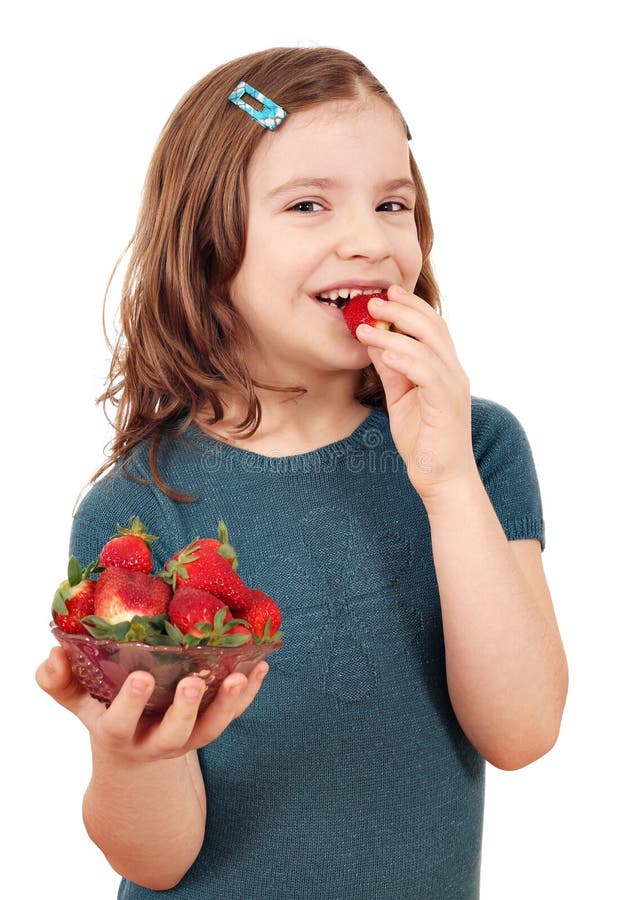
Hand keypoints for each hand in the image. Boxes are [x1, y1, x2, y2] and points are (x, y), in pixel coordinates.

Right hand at [35, 646, 268, 762]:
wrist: (133, 754)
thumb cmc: (104, 713)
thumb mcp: (77, 701)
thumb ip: (59, 681)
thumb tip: (52, 653)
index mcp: (120, 734)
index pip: (121, 724)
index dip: (131, 705)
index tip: (141, 678)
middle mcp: (156, 741)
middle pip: (174, 733)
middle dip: (184, 708)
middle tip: (194, 681)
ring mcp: (187, 737)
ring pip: (211, 728)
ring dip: (228, 703)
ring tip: (241, 675)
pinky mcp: (209, 727)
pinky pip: (233, 713)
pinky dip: (249, 692)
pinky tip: (260, 665)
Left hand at [356, 284, 477, 502]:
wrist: (441, 478)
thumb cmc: (423, 441)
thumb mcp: (401, 398)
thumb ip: (392, 370)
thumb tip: (374, 341)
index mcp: (445, 368)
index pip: (432, 325)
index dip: (410, 305)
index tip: (384, 292)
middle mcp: (454, 372)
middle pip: (433, 327)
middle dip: (402, 309)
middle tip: (372, 299)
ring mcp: (453, 388)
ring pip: (427, 347)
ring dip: (394, 332)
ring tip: (366, 325)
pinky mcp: (446, 405)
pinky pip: (427, 374)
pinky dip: (405, 360)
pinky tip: (384, 353)